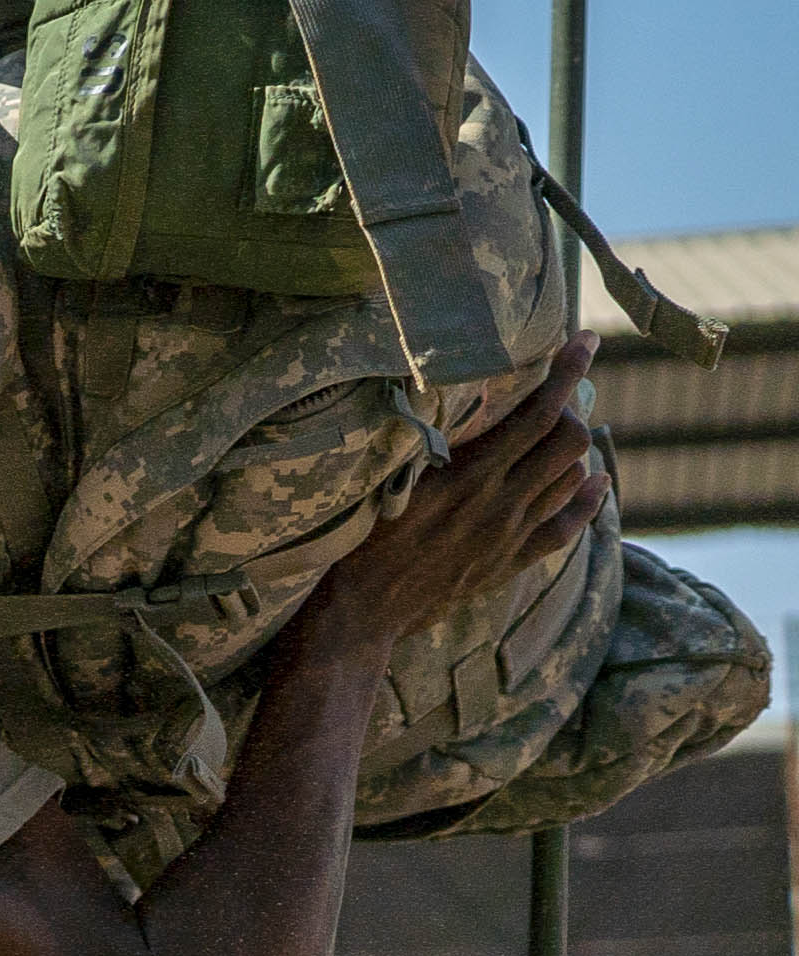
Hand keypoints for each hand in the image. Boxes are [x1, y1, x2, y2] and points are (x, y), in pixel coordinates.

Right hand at [300, 338, 603, 659]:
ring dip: (572, 447)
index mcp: (470, 478)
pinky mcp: (510, 563)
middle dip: (572, 405)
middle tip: (554, 393)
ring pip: (573, 478)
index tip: (585, 342)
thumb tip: (461, 398)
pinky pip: (567, 527)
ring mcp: (511, 536)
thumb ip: (430, 443)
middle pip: (569, 441)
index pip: (538, 414)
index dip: (568, 373)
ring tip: (557, 430)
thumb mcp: (388, 482)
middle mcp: (501, 504)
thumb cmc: (361, 541)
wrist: (363, 613)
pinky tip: (594, 482)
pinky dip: (587, 499)